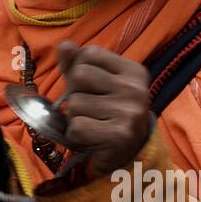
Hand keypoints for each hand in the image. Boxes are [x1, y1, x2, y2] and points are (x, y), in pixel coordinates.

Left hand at [55, 42, 152, 172]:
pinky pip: (76, 127)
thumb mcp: (94, 83)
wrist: (127, 156)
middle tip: (91, 109)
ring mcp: (130, 112)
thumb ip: (77, 63)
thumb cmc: (107, 113)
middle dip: (75, 94)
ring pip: (74, 103)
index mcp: (134, 70)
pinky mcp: (119, 135)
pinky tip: (92, 139)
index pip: (89, 53)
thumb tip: (64, 45)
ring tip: (93, 124)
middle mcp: (136, 89)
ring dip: (75, 117)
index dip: (79, 70)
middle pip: (79, 76)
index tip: (93, 88)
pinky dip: (76, 135)